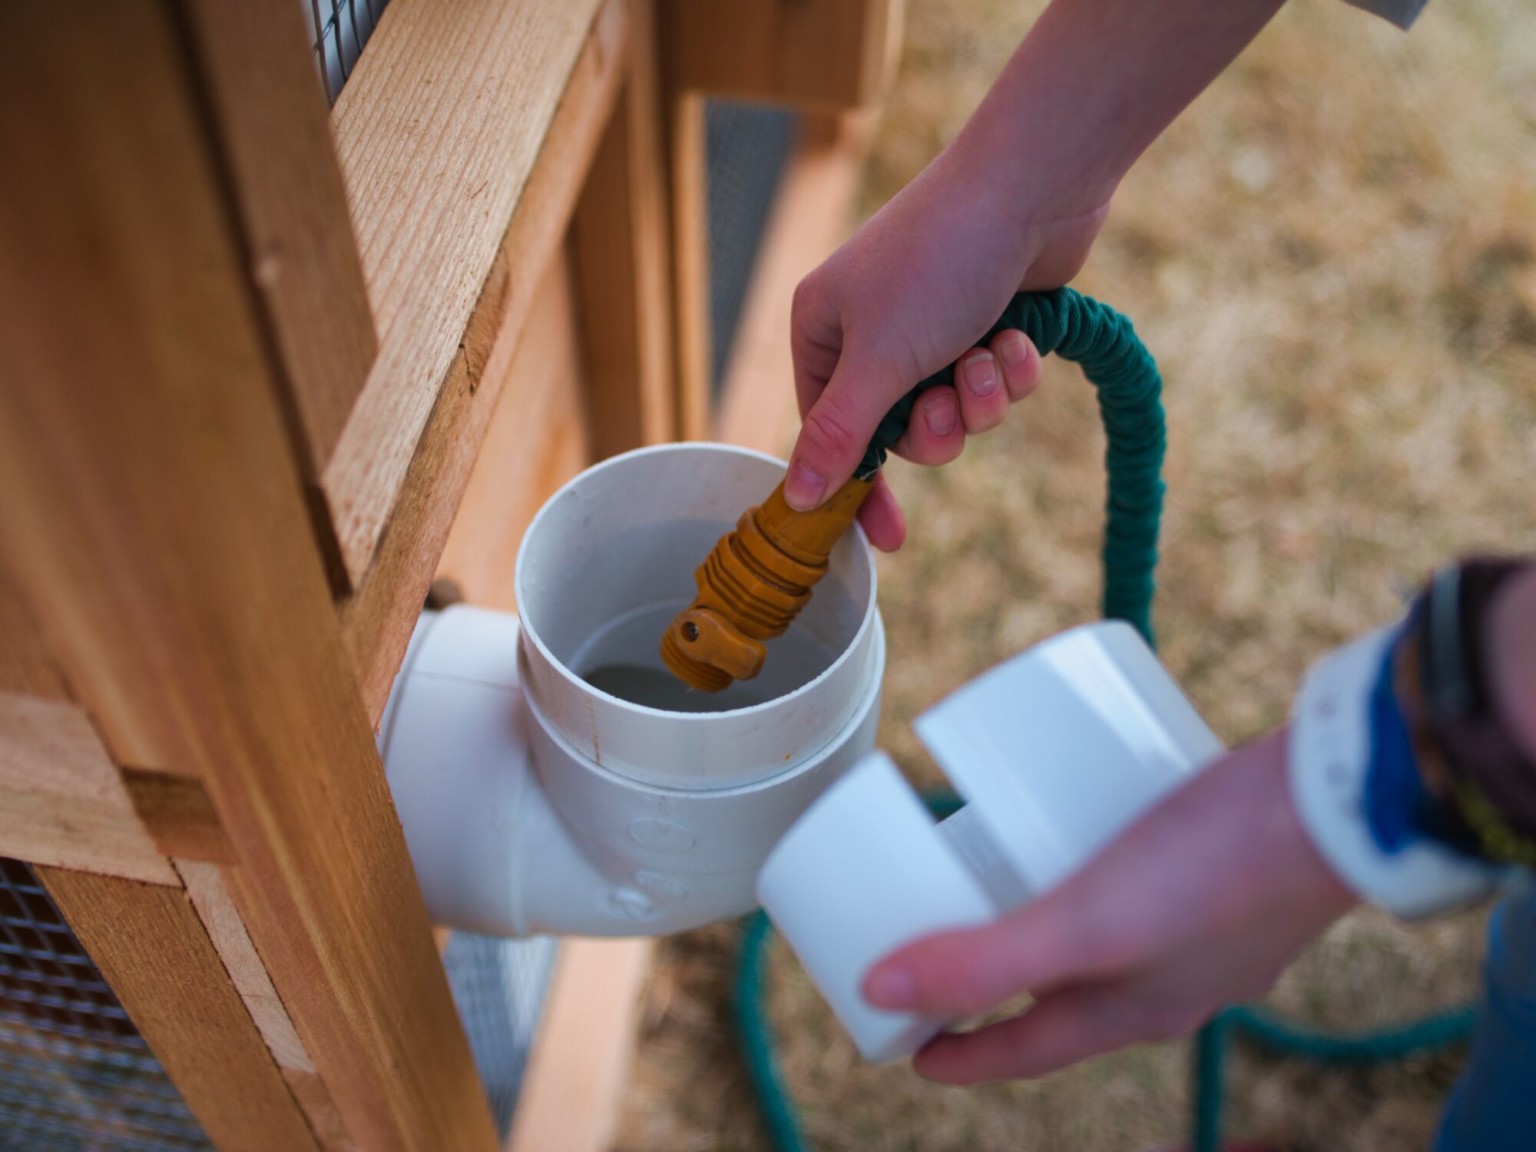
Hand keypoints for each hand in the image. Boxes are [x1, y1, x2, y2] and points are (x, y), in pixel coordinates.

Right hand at [786, 149, 1100, 550]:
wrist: (1031, 184)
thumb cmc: (939, 260)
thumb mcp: (878, 359)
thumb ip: (838, 435)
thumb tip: (796, 500)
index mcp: (822, 331)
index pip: (829, 433)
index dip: (857, 487)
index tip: (885, 539)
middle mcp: (871, 332)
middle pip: (898, 433)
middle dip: (937, 425)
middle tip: (950, 397)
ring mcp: (931, 327)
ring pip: (954, 414)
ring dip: (980, 396)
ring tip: (988, 351)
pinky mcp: (985, 324)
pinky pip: (993, 384)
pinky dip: (1011, 369)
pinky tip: (1017, 331)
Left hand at [862, 728, 1357, 1083]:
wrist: (1340, 798)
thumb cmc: (1216, 873)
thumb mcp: (1088, 926)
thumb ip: (987, 962)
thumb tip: (877, 988)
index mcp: (1133, 1012)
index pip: (1021, 1047)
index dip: (955, 1049)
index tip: (901, 1042)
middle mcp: (1165, 977)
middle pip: (1052, 991)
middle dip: (986, 977)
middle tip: (927, 942)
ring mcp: (1195, 924)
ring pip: (1091, 932)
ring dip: (1034, 912)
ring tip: (986, 869)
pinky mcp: (1215, 864)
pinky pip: (1129, 878)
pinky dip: (1086, 861)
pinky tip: (1072, 821)